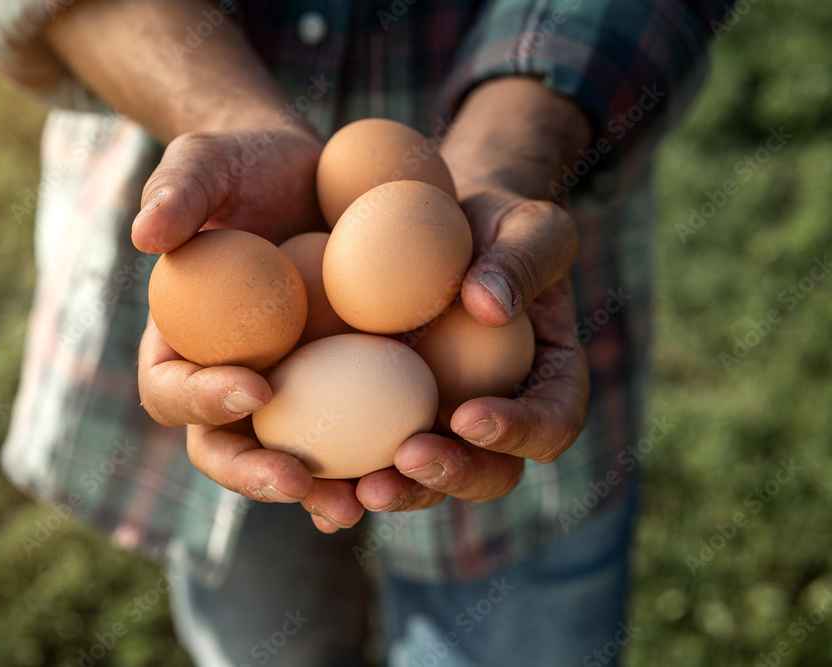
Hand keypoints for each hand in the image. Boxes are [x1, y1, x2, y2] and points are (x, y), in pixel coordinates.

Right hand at [135, 127, 367, 529]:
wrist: (314, 174)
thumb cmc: (247, 166)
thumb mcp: (208, 161)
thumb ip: (176, 190)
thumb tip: (144, 237)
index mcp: (180, 344)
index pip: (171, 388)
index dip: (202, 399)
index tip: (256, 387)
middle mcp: (227, 379)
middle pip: (225, 449)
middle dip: (255, 473)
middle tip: (299, 479)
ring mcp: (288, 390)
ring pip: (291, 458)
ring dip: (321, 489)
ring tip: (359, 501)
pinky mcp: (342, 387)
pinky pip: (354, 434)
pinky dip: (373, 460)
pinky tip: (409, 468)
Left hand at [350, 77, 592, 517]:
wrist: (434, 228)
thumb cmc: (492, 225)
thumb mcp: (527, 225)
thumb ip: (524, 260)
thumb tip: (488, 305)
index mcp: (548, 383)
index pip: (552, 421)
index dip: (519, 432)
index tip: (469, 415)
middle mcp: (495, 420)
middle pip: (489, 473)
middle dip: (453, 474)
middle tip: (410, 457)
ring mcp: (436, 428)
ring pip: (424, 481)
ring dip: (397, 492)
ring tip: (359, 489)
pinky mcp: (380, 425)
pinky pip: (363, 465)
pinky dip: (341, 484)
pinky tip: (309, 484)